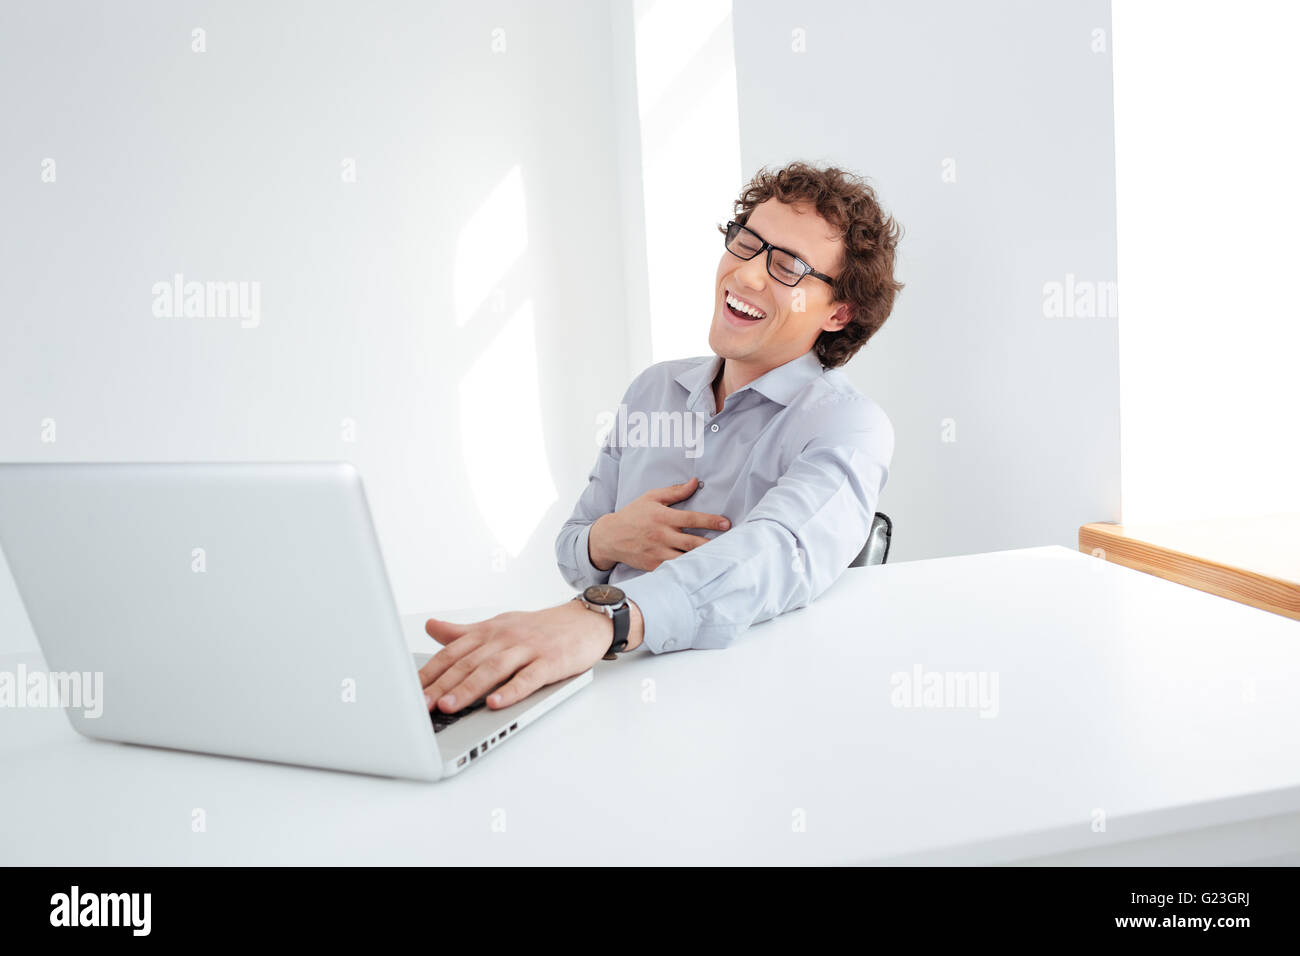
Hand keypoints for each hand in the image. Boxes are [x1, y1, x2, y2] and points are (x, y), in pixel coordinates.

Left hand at [420, 599, 643, 712]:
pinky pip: (528, 678)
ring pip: (493, 669)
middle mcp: (504, 638)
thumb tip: (430, 626)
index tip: (408, 692)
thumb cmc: (538, 628)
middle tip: (420, 706)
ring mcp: (528, 649)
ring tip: (450, 706)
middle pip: (467, 663)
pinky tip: (495, 703)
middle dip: (442, 685)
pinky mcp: (550, 661)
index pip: (452, 652)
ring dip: (469, 688)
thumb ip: (463, 632)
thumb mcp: (498, 626)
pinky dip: (511, 691)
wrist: (584, 620)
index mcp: (488, 631)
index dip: (429, 672)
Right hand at [588, 476, 729, 572]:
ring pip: (686, 559)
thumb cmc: (633, 514)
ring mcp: (658, 553)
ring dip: (703, 560)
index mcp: (663, 517)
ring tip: (721, 560)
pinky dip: (688, 571)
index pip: (691, 519)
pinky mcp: (654, 566)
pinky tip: (702, 571)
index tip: (726, 523)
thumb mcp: (651, 497)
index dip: (710, 521)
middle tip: (731, 545)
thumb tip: (696, 482)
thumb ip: (675, 491)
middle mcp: (662, 536)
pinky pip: (675, 570)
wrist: (610, 537)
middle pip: (692, 543)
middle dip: (713, 545)